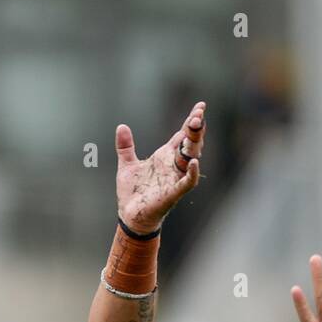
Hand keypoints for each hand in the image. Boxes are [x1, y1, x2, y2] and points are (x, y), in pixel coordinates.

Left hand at [115, 101, 205, 234]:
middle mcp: (173, 166)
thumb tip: (121, 126)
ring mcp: (174, 178)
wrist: (130, 216)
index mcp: (164, 157)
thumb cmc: (132, 193)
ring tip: (196, 128)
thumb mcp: (126, 165)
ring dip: (195, 144)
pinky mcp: (173, 192)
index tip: (200, 106)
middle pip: (190, 143)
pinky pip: (187, 182)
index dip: (191, 121)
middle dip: (195, 129)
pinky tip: (194, 163)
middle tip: (198, 114)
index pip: (182, 135)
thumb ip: (125, 146)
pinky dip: (192, 174)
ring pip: (191, 158)